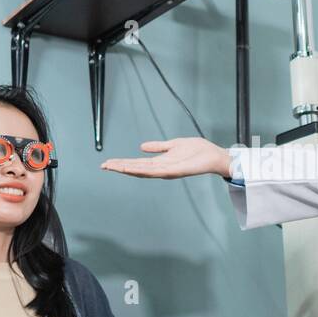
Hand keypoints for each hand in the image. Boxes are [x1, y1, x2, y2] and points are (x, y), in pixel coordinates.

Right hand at [100, 138, 231, 180]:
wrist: (214, 156)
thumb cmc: (198, 151)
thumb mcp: (174, 145)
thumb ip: (158, 147)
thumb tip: (142, 146)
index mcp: (161, 162)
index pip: (137, 164)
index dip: (122, 163)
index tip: (108, 163)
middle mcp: (161, 169)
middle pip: (136, 169)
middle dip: (119, 167)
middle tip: (104, 166)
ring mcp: (167, 171)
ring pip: (142, 171)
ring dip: (126, 169)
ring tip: (112, 167)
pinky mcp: (174, 171)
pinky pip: (155, 171)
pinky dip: (142, 170)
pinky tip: (132, 169)